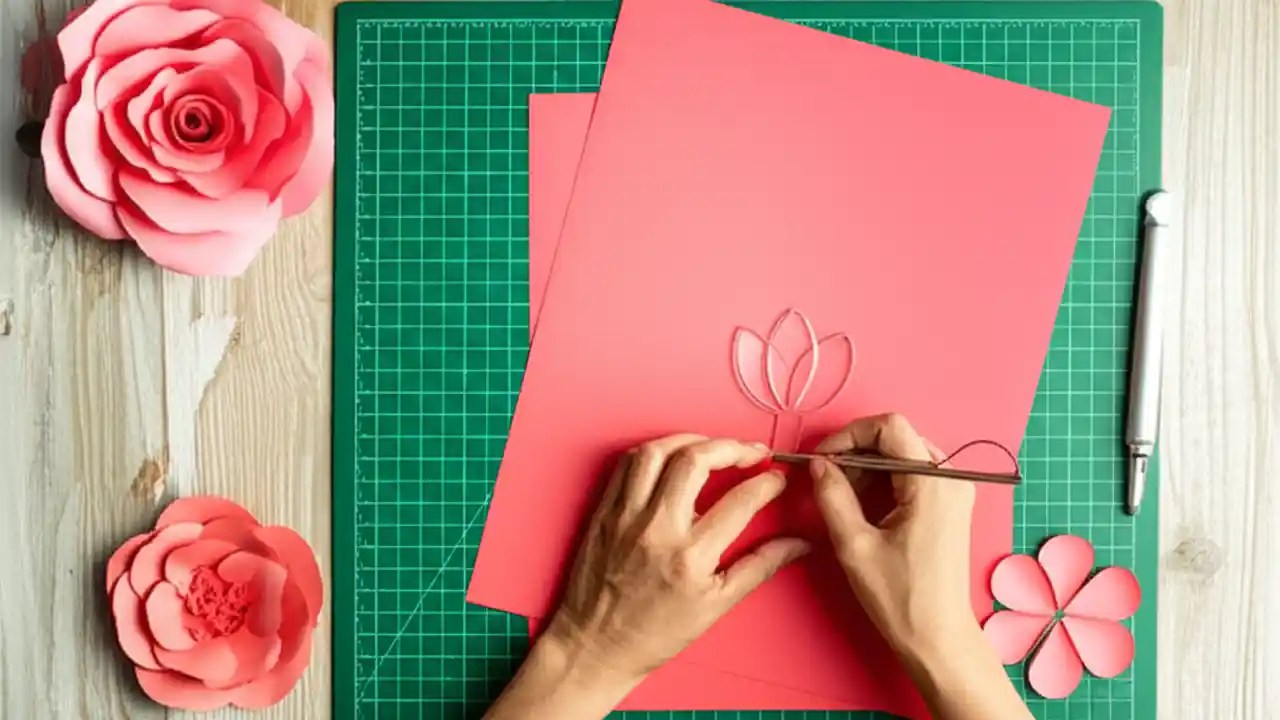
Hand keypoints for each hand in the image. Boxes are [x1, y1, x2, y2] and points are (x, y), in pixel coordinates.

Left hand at [544, 434, 810, 680]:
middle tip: (751, 451)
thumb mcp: (716, 606)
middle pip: (696, 461)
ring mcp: (626, 516)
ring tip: (713, 446)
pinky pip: (628, 465)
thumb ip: (759, 566)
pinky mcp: (605, 511)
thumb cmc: (656, 633)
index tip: (777, 478)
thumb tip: (800, 543)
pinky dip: (655, 450)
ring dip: (691, 439)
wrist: (596, 647)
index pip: (740, 501)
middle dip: (731, 447)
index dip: (767, 482)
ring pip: (657, 453)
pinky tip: (673, 455)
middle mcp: (657, 528)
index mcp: (691, 556)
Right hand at [809, 413, 976, 657]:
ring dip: (868, 467)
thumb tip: (818, 465)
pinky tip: (864, 506)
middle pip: (897, 437)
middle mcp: (951, 478)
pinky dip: (884, 481)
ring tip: (843, 498)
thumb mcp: (855, 545)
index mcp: (932, 483)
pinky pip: (913, 474)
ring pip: (903, 454)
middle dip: (856, 452)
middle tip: (828, 482)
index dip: (850, 434)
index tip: (823, 459)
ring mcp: (955, 491)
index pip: (890, 425)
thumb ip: (833, 496)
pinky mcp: (950, 505)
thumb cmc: (900, 597)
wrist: (939, 637)